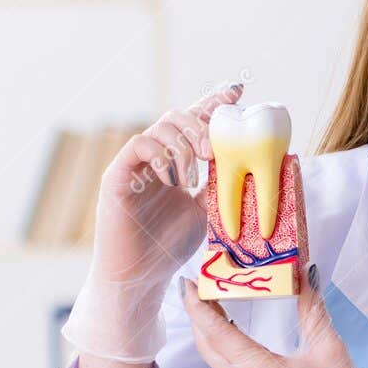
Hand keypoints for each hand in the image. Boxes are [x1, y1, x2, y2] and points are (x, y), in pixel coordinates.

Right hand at [92, 80, 241, 288]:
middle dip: (202, 127)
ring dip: (184, 146)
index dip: (214, 102)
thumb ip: (219, 187)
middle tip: (214, 153)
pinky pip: (139, 145)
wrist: (139, 276)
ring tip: (192, 177)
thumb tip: (249, 168)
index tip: (237, 91)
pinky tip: (172, 179)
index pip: (195, 122)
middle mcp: (155, 157)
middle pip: (179, 117)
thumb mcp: (205, 212)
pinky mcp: (117, 176)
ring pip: (161, 128)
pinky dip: (161, 155)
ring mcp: (135, 165)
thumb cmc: (167, 246)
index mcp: (176, 162)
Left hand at [179, 266, 367, 367]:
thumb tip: (304, 271)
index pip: (216, 332)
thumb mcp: (329, 346)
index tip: (188, 282)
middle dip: (198, 316)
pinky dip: (220, 351)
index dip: (199, 305)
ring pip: (214, 363)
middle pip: (208, 347)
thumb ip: (312, 307)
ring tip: (211, 305)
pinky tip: (229, 336)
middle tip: (199, 286)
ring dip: (208, 334)